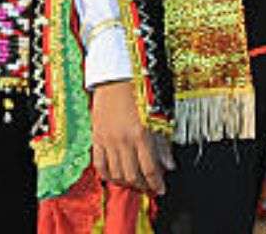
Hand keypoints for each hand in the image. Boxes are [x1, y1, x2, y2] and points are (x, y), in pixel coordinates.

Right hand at [90, 79, 174, 195]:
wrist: (116, 76)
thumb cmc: (139, 91)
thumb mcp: (157, 115)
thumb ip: (163, 143)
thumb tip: (169, 165)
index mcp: (141, 134)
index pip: (150, 169)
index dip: (156, 184)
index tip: (161, 189)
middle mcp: (123, 139)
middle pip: (132, 175)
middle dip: (142, 185)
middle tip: (148, 186)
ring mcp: (108, 140)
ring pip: (116, 173)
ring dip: (126, 182)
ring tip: (134, 181)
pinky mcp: (96, 137)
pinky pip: (99, 164)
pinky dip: (107, 174)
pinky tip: (115, 176)